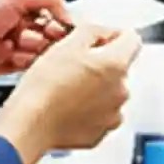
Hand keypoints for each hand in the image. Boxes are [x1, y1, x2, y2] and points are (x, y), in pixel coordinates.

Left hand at [0, 0, 72, 80]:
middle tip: (22, 33)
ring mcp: (20, 43)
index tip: (51, 26)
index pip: (58, 12)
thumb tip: (70, 13)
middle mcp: (24, 21)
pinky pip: (32, 65)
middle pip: (53, 34)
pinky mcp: (15, 62)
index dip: (58, 22)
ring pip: (43, 51)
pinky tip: (2, 53)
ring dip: (26, 48)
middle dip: (38, 35)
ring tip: (7, 43)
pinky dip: (18, 60)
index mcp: (24, 1)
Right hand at [0, 24, 142, 163]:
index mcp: (116, 65)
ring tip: (68, 88)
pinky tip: (68, 106)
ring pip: (109, 92)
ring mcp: (113, 114)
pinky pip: (100, 114)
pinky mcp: (101, 133)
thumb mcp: (67, 44)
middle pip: (119, 68)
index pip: (132, 39)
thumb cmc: (45, 86)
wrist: (30, 123)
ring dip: (95, 87)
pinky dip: (88, 109)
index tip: (99, 39)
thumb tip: (103, 32)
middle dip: (100, 63)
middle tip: (73, 65)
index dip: (113, 35)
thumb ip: (93, 31)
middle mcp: (121, 91)